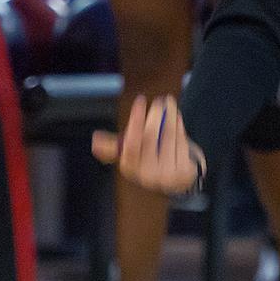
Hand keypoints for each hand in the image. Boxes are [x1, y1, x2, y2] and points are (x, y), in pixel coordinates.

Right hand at [91, 93, 205, 195]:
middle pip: (150, 137)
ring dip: (170, 115)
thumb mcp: (134, 154)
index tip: (140, 100)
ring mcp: (166, 175)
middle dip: (155, 114)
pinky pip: (181, 142)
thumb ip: (118, 145)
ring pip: (168, 136)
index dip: (135, 120)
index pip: (130, 143)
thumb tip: (95, 140)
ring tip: (169, 102)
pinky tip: (177, 117)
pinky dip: (179, 126)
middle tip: (160, 100)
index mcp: (130, 168)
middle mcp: (146, 175)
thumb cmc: (153, 160)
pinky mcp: (184, 172)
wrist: (179, 180)